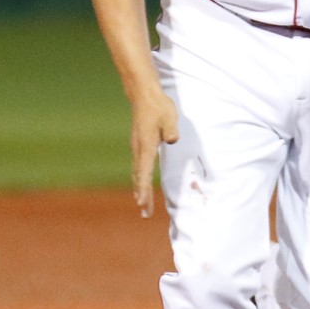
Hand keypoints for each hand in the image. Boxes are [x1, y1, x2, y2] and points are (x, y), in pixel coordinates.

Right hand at [129, 90, 179, 217]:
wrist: (143, 94)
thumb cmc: (158, 106)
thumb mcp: (169, 116)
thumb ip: (171, 130)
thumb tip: (172, 140)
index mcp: (146, 145)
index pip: (144, 171)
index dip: (143, 189)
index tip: (142, 204)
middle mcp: (138, 148)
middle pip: (138, 177)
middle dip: (142, 196)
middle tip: (144, 214)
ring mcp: (137, 146)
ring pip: (137, 172)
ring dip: (139, 189)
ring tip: (142, 204)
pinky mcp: (138, 143)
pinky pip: (137, 165)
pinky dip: (138, 178)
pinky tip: (139, 183)